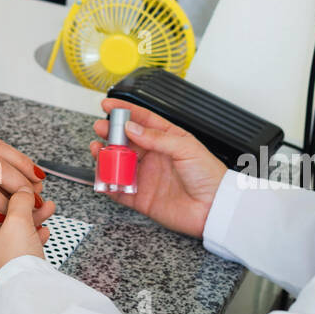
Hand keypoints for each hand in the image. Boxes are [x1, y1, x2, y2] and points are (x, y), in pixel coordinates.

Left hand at [0, 188, 51, 285]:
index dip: (6, 186)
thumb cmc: (13, 264)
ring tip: (48, 208)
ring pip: (11, 228)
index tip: (21, 180)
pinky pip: (17, 243)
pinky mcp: (4, 266)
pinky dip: (31, 234)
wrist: (26, 297)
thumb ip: (20, 200)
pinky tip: (43, 229)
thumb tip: (22, 190)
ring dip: (31, 217)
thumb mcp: (18, 222)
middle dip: (23, 203)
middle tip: (37, 194)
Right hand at [90, 99, 226, 237]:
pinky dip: (107, 183)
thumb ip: (157, 137)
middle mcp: (154, 156)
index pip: (142, 120)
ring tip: (99, 151)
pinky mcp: (141, 198)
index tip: (109, 105)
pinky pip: (118, 190)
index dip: (125, 111)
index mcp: (166, 140)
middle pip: (126, 141)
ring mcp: (146, 177)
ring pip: (118, 164)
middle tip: (101, 129)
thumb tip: (132, 127)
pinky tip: (103, 176)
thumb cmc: (209, 175)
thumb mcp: (186, 148)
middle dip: (111, 133)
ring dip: (106, 156)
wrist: (215, 208)